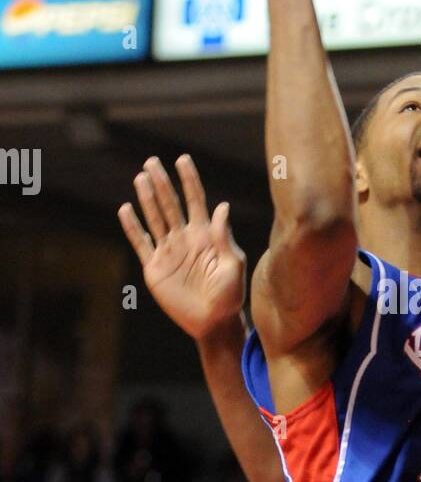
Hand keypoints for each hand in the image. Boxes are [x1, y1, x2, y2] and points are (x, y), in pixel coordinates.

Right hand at [118, 154, 245, 340]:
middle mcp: (185, 238)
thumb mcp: (233, 265)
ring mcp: (169, 251)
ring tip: (140, 178)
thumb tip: (221, 206)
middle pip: (171, 204)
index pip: (195, 200)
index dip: (189, 180)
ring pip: (155, 218)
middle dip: (162, 183)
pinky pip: (141, 243)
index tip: (182, 159)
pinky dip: (132, 227)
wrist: (212, 322)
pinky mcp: (155, 267)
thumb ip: (225, 237)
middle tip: (151, 161)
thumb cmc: (230, 296)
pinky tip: (125, 210)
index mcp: (206, 235)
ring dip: (147, 198)